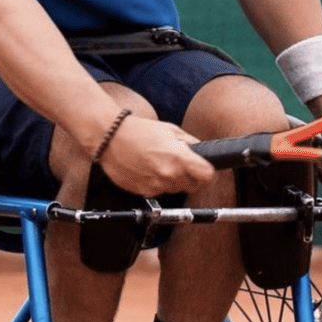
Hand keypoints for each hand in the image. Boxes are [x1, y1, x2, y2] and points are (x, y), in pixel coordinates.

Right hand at [97, 115, 214, 197]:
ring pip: (176, 190)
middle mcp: (169, 175)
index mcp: (179, 158)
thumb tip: (202, 151)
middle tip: (180, 163)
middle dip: (191, 176)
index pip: (208, 176)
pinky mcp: (144, 192)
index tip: (206, 170)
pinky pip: (159, 192)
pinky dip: (158, 183)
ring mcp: (156, 186)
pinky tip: (149, 169)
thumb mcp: (171, 129)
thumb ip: (190, 143)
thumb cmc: (139, 131)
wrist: (112, 138)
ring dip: (173, 180)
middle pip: (193, 186)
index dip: (209, 173)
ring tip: (160, 163)